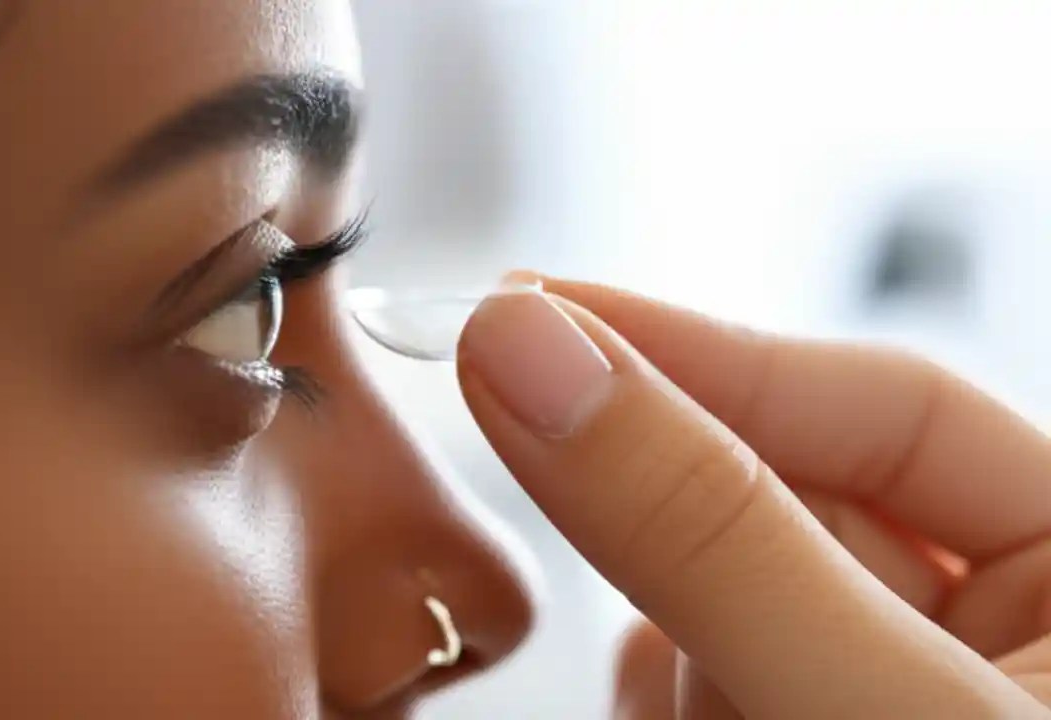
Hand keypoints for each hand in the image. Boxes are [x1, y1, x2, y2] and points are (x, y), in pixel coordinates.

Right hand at [456, 274, 1050, 718]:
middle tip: (545, 476)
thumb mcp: (868, 704)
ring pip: (709, 603)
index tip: (537, 311)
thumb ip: (712, 536)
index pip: (887, 401)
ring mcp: (877, 694)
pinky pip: (682, 685)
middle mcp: (989, 632)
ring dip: (671, 656)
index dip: (704, 349)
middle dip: (679, 540)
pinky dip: (660, 708)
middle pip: (776, 505)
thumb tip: (534, 354)